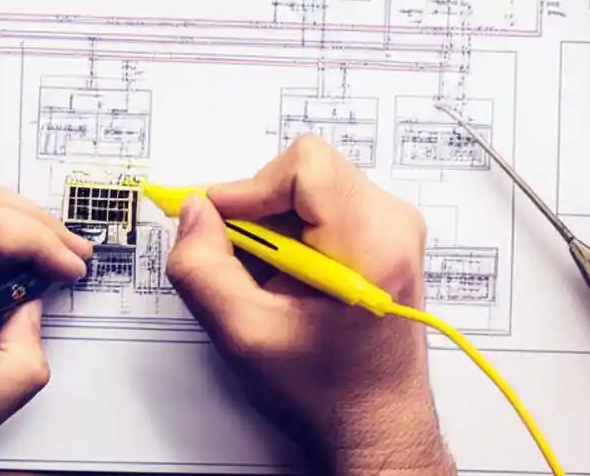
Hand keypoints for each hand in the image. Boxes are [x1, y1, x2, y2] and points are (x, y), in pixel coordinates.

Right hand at [167, 135, 454, 475]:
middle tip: (241, 261)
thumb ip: (203, 268)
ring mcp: (394, 227)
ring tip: (269, 279)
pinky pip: (325, 203)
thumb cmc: (326, 391)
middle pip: (306, 171)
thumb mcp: (243, 336)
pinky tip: (287, 277)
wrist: (376, 423)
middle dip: (259, 208)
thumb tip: (194, 212)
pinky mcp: (386, 235)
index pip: (306, 166)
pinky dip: (292, 231)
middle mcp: (394, 224)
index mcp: (371, 245)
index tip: (221, 223)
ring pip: (311, 185)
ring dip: (274, 223)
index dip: (251, 188)